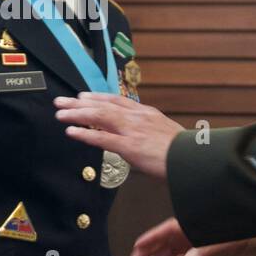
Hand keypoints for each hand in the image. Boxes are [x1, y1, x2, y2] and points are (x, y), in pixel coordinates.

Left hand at [53, 92, 184, 178]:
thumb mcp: (166, 134)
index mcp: (146, 113)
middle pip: (103, 104)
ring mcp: (133, 131)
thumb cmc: (184, 152)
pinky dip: (84, 134)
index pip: (116, 100)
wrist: (195, 159)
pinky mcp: (130, 147)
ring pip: (99, 116)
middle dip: (79, 102)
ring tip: (60, 114)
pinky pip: (102, 138)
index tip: (82, 95)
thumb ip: (150, 132)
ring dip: (77, 114)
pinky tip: (71, 132)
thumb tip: (139, 137)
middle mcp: (137, 117)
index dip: (97, 97)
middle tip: (61, 101)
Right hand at [129, 217, 255, 255]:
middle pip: (167, 242)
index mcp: (196, 227)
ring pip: (174, 251)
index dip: (151, 240)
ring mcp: (201, 242)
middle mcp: (196, 233)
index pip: (167, 232)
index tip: (136, 247)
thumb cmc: (251, 232)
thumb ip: (208, 252)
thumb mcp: (229, 242)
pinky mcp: (209, 251)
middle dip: (150, 251)